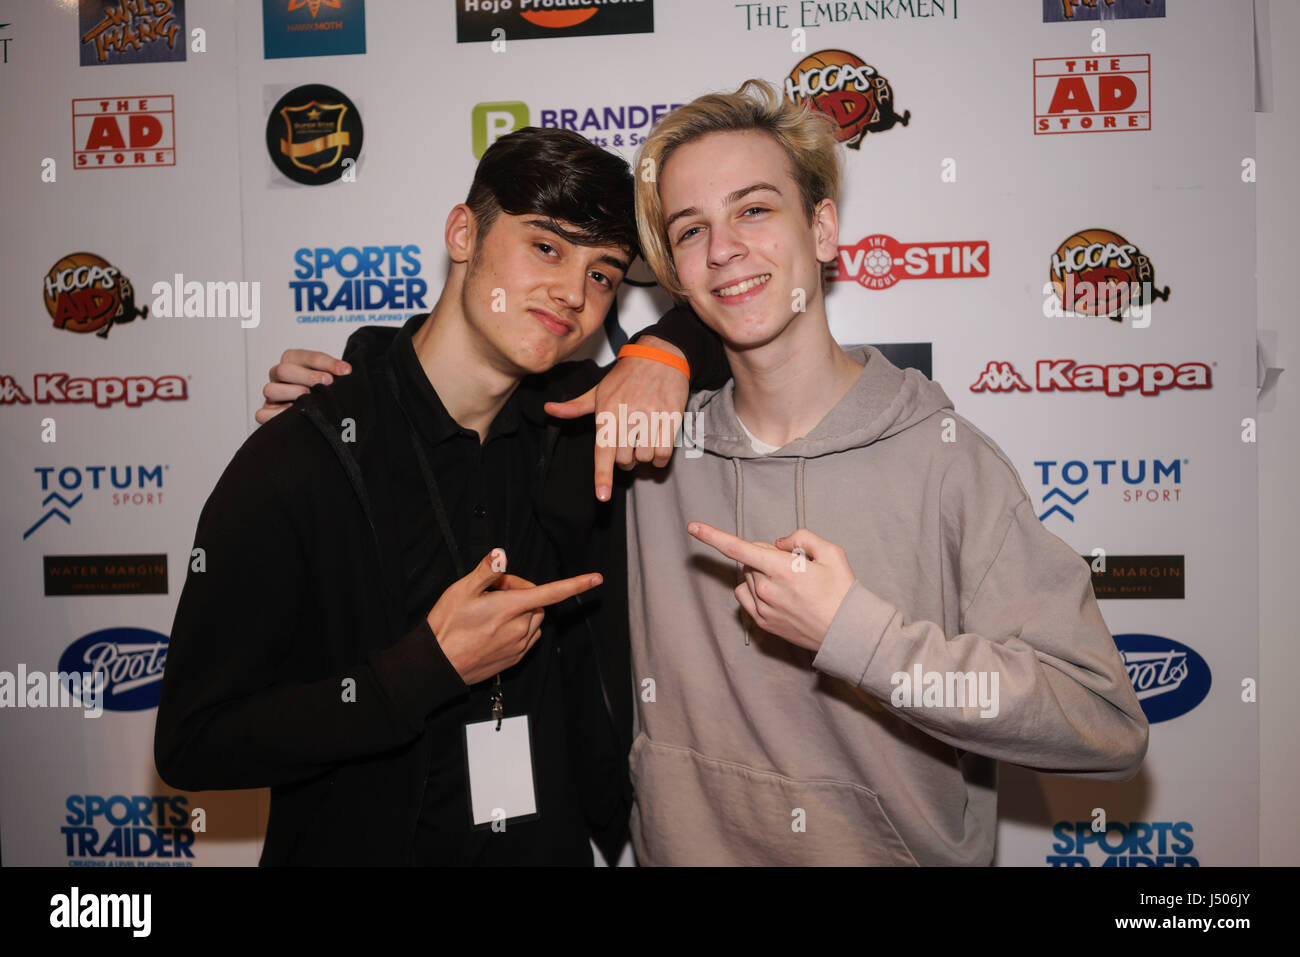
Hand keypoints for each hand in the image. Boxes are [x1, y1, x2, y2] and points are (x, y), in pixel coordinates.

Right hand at [255, 349, 351, 424]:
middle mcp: (279, 375)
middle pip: (283, 370)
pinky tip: (294, 413)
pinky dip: (276, 414)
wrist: (316, 411)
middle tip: (327, 384)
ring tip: (310, 398)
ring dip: (292, 394)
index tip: (344, 371)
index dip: (326, 363)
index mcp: (293, 361)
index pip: (306, 356)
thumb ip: (336, 372)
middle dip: (308, 377)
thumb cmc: (322, 390)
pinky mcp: (267, 412)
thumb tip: (346, 370)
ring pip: (270, 389)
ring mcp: (272, 394)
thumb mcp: (331, 377)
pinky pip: (262, 413)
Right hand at [427, 547, 602, 685]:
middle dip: (521, 592)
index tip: (596, 578)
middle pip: (537, 602)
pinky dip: (518, 627)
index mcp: (509, 608)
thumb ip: (485, 572)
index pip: (551, 593)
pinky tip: (494, 628)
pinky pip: (527, 637)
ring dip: (521, 610)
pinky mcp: (514, 659)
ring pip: (533, 619)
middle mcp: (519, 628)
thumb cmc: (446, 626)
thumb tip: (501, 555)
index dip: (576, 584)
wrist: (437, 665)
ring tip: (491, 611)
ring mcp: (518, 646)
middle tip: (493, 592)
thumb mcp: (460, 591)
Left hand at [544, 335, 688, 500]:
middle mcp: (628, 415)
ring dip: (644, 458)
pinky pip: (664, 451)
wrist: (660, 355)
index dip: (602, 475)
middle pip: (624, 458)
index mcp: (607, 410)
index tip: (602, 496)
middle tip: (628, 447)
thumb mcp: (598, 390)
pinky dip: (660, 458)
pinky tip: (657, 448)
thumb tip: (549, 410)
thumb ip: (575, 406)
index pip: (603, 450)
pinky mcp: (671, 418)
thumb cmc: (626, 376)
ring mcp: (651, 416)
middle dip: (625, 460)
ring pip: (645, 457)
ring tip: (643, 443)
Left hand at [687, 523, 855, 652]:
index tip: (692, 527)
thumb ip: (801, 537)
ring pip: (747, 578)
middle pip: (750, 559)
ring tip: (792, 585)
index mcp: (781, 569)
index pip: (739, 548)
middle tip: (794, 566)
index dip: (713, 536)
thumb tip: (777, 543)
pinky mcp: (763, 622)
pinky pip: (745, 596)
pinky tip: (777, 594)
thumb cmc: (842, 591)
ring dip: (761, 574)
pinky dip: (754, 590)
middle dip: (766, 556)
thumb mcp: (831, 552)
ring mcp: (762, 608)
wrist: (848, 633)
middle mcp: (767, 589)